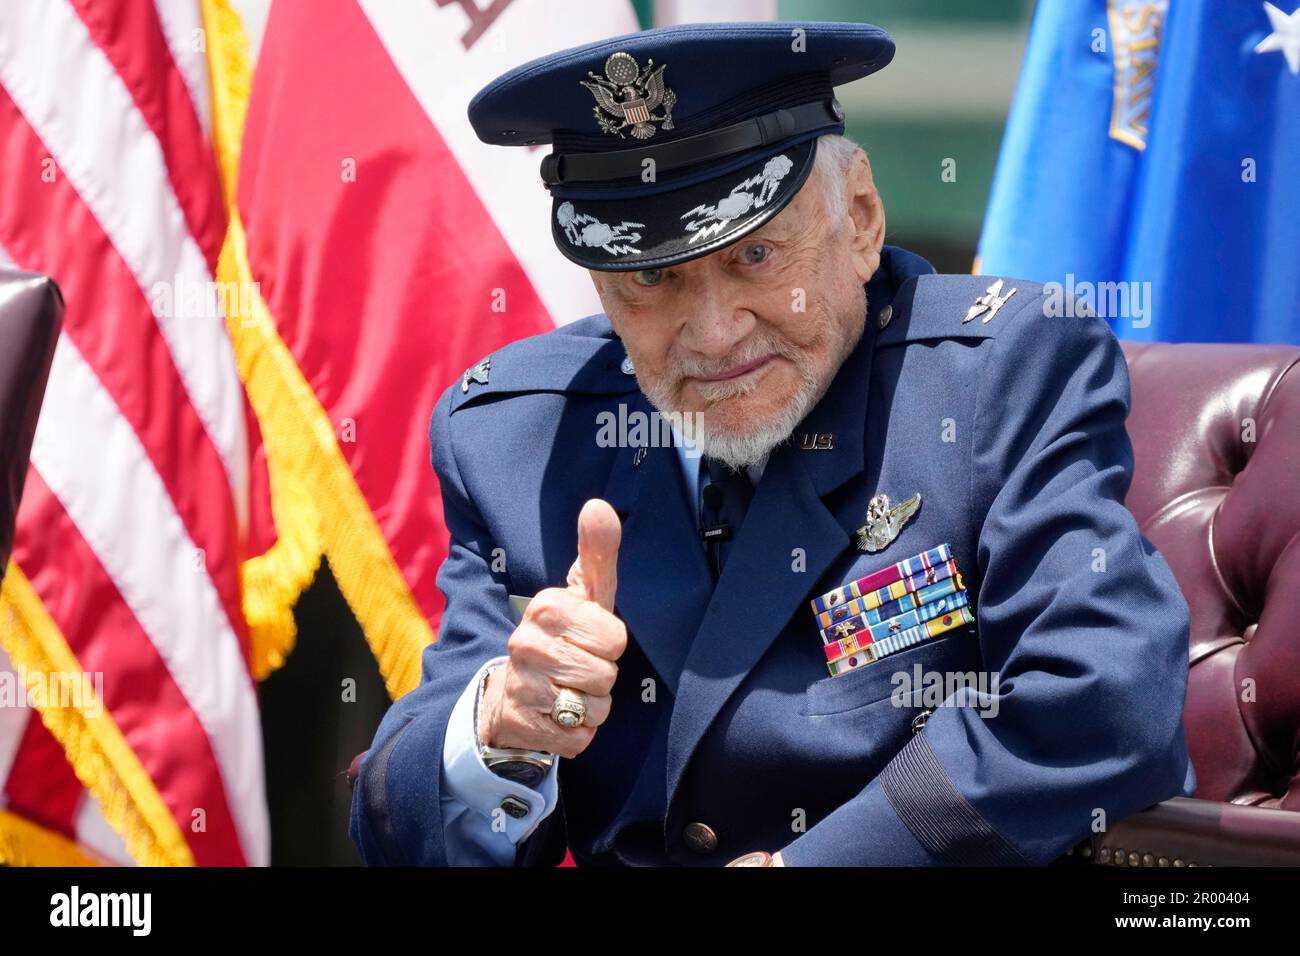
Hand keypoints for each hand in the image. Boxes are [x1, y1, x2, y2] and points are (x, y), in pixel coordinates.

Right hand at [479, 498, 625, 758]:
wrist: (511, 693)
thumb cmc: (562, 636)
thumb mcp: (583, 594)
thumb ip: (597, 553)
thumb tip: (599, 506)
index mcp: (546, 607)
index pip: (615, 638)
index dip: (609, 644)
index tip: (588, 638)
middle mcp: (526, 644)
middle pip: (606, 675)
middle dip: (601, 677)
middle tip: (577, 667)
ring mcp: (520, 687)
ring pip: (595, 708)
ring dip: (591, 707)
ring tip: (567, 692)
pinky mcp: (521, 727)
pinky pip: (579, 739)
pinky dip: (577, 734)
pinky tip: (557, 717)